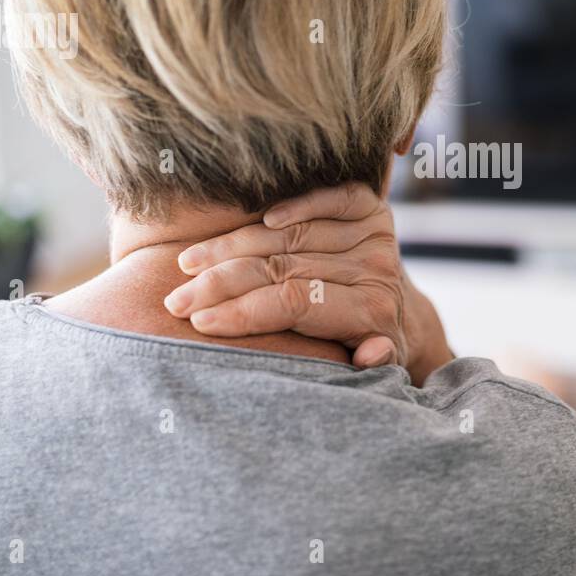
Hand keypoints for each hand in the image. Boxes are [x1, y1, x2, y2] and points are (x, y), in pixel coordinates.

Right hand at [163, 183, 453, 383]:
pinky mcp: (371, 208)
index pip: (295, 303)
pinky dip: (291, 207)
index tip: (198, 321)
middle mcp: (377, 268)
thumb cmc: (364, 351)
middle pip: (284, 267)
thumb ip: (370, 369)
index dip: (243, 311)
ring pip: (291, 234)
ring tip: (189, 264)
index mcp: (373, 311)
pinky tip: (257, 220)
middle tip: (176, 299)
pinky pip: (328, 199)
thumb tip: (372, 352)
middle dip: (222, 283)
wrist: (398, 314)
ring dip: (234, 247)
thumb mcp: (372, 376)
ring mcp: (375, 234)